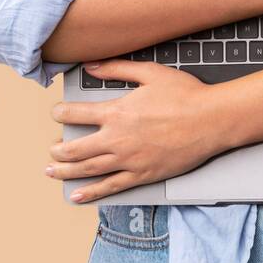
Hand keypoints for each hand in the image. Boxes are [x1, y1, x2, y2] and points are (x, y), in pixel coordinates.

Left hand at [45, 60, 227, 201]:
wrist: (211, 120)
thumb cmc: (185, 94)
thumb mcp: (150, 73)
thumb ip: (117, 69)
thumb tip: (91, 66)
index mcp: (117, 112)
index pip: (77, 114)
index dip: (61, 113)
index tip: (56, 114)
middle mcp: (118, 139)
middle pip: (76, 148)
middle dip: (59, 149)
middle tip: (52, 149)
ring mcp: (129, 160)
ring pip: (88, 169)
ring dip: (65, 172)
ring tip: (52, 172)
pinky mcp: (143, 175)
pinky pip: (111, 187)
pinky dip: (91, 193)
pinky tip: (78, 196)